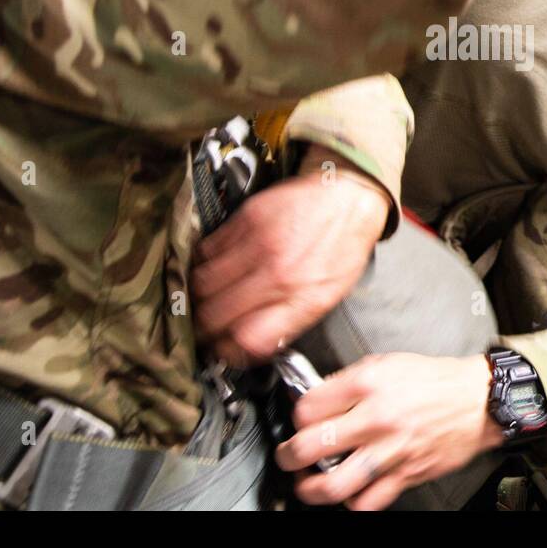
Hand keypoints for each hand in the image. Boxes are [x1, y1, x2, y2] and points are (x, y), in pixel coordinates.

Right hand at [192, 147, 389, 363]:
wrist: (349, 197)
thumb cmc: (344, 245)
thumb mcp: (330, 295)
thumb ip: (292, 320)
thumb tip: (259, 343)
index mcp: (302, 298)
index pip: (247, 339)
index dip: (228, 350)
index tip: (223, 349)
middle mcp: (277, 274)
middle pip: (215, 314)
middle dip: (204, 327)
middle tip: (204, 328)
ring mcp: (258, 245)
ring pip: (204, 283)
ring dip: (197, 297)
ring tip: (203, 300)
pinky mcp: (247, 219)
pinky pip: (208, 249)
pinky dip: (202, 264)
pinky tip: (210, 269)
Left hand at [275, 353, 504, 509]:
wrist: (477, 400)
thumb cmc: (435, 381)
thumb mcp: (387, 363)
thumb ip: (350, 381)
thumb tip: (317, 398)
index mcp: (368, 383)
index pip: (309, 406)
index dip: (298, 414)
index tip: (300, 419)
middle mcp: (377, 417)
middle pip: (312, 446)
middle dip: (289, 455)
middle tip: (288, 456)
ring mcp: (391, 450)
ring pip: (334, 483)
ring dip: (311, 488)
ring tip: (308, 484)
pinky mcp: (406, 474)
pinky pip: (368, 501)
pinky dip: (351, 502)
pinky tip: (348, 492)